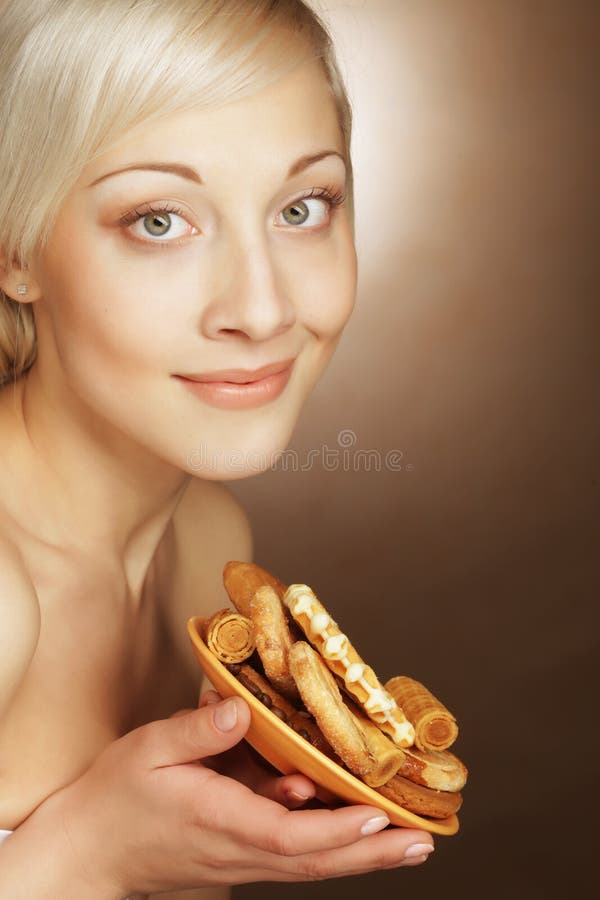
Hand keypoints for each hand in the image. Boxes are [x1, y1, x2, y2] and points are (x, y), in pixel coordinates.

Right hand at [48, 696, 433, 895]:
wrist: (87, 854)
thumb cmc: (116, 798)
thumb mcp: (147, 751)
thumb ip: (195, 732)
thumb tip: (238, 710)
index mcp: (219, 822)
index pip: (289, 834)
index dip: (338, 828)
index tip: (379, 817)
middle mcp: (239, 850)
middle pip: (315, 861)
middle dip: (373, 853)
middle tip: (424, 841)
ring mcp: (240, 860)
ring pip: (311, 864)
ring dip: (363, 855)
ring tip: (411, 841)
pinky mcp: (238, 856)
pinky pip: (294, 855)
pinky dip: (332, 846)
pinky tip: (358, 830)